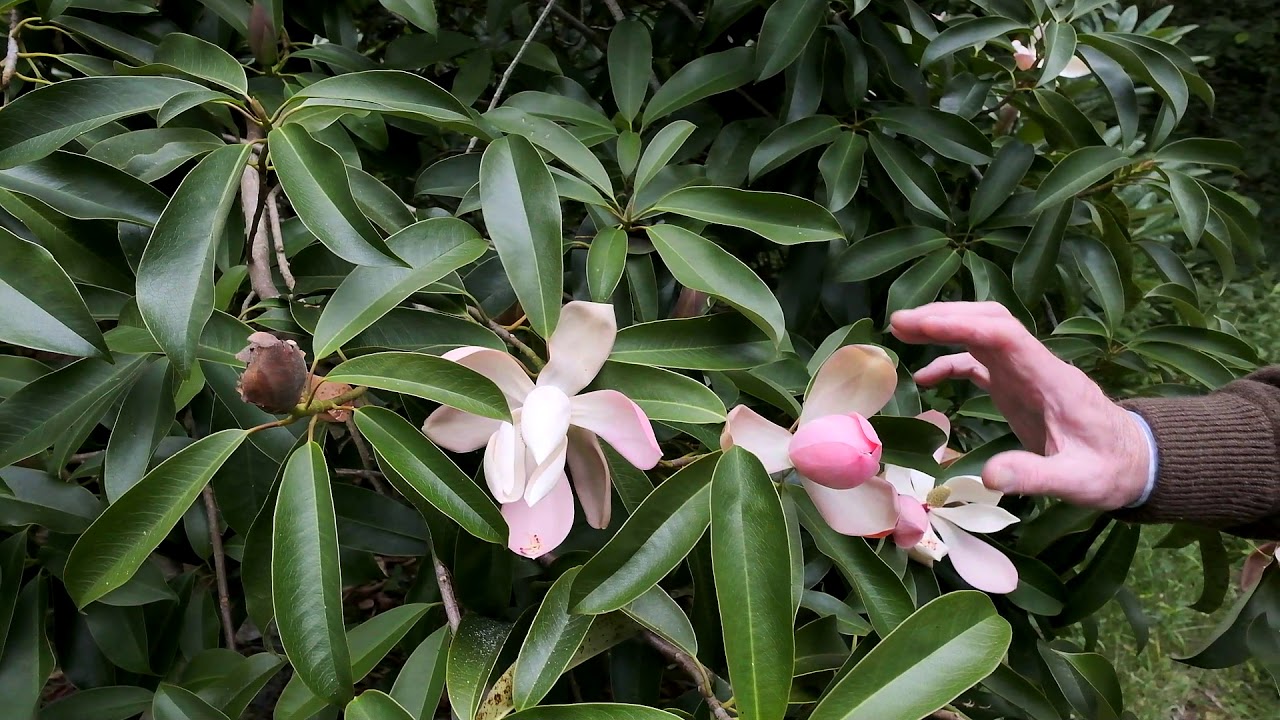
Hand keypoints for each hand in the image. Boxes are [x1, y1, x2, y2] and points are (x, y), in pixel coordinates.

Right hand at [890, 302, 1149, 510]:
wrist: (1135, 463)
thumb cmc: (1110, 470)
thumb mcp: (1078, 482)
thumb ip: (1035, 476)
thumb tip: (988, 476)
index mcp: (1050, 379)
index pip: (1003, 336)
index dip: (962, 325)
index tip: (921, 324)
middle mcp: (1035, 367)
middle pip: (990, 321)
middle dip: (945, 315)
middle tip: (899, 322)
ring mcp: (1026, 374)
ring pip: (983, 334)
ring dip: (945, 327)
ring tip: (901, 331)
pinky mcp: (1018, 387)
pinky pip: (980, 362)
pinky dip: (950, 361)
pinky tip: (924, 377)